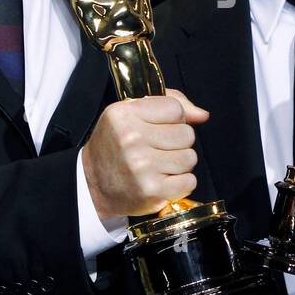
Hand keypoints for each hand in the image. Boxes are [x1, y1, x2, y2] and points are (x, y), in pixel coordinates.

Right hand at [82, 88, 207, 217]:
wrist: (92, 184)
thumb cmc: (115, 145)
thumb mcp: (130, 113)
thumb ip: (168, 104)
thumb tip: (202, 115)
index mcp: (124, 114)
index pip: (175, 108)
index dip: (173, 119)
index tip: (158, 128)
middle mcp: (131, 139)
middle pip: (186, 134)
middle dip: (177, 142)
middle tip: (157, 150)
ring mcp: (142, 167)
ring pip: (190, 158)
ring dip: (179, 163)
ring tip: (159, 166)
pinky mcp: (152, 190)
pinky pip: (190, 181)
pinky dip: (181, 183)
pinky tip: (163, 181)